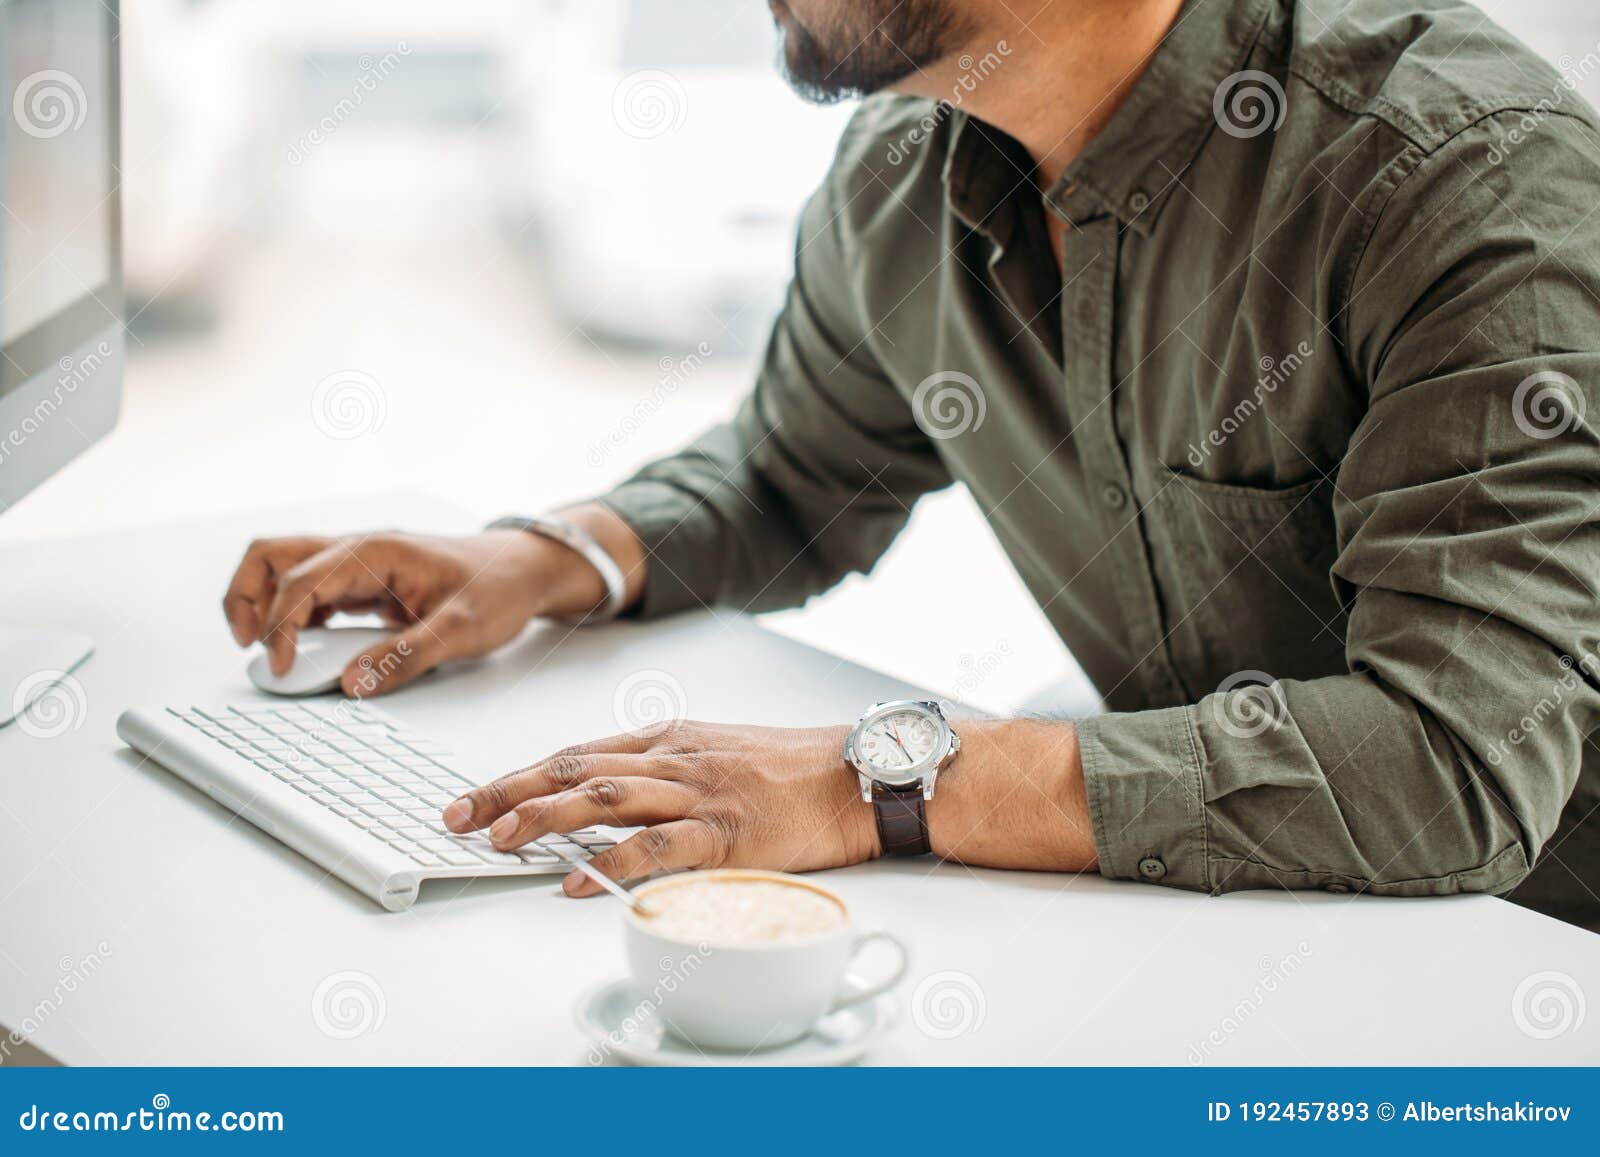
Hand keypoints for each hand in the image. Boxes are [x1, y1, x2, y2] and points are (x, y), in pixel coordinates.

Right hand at [222, 527, 592, 695]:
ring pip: (283, 571)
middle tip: (250, 648)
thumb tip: (354, 682)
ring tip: (266, 651)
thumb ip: (409, 655)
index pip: (303, 579)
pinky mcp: (363, 585)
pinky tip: (300, 650)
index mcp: (377, 552)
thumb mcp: (464, 629)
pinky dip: (291, 618)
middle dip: (245, 597)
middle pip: (272, 556)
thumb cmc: (499, 589)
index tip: (284, 666)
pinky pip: (309, 594)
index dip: (281, 624)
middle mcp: (358, 551)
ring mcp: (357, 567)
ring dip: (261, 605)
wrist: (523, 570)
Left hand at [440, 717, 1097, 895]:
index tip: (475, 796)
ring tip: (498, 839)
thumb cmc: (794, 769)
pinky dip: (609, 863)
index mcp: (669, 739)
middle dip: (509, 792)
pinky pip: (657, 847)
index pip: (575, 753)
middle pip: (573, 769)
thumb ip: (663, 770)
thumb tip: (608, 793)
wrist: (861, 774)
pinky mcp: (726, 829)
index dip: (520, 774)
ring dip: (544, 817)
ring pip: (604, 796)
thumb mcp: (718, 753)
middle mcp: (674, 757)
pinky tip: (575, 880)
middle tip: (458, 815)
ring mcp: (698, 791)